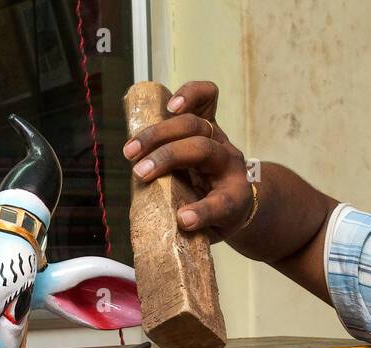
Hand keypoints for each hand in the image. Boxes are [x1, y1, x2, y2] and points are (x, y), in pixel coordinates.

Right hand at [122, 80, 255, 240]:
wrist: (240, 195)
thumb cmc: (221, 215)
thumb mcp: (213, 230)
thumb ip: (196, 225)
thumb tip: (177, 220)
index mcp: (235, 196)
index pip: (223, 202)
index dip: (203, 211)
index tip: (183, 220)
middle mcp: (230, 163)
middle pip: (201, 149)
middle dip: (167, 158)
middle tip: (139, 173)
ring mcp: (220, 139)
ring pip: (193, 124)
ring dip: (158, 134)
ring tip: (131, 150)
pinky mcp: (211, 123)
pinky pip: (207, 98)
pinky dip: (190, 95)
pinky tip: (169, 105)